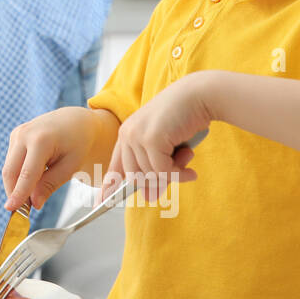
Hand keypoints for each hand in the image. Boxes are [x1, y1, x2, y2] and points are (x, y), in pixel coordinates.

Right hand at [2, 106, 96, 211]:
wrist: (75, 121)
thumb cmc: (78, 142)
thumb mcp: (71, 166)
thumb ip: (50, 184)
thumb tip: (34, 203)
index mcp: (41, 140)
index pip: (26, 174)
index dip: (18, 194)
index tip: (12, 209)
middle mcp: (24, 134)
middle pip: (10, 171)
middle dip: (14, 192)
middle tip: (23, 211)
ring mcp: (17, 133)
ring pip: (9, 168)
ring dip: (16, 184)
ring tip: (33, 194)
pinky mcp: (14, 136)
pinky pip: (11, 162)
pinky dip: (18, 175)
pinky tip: (34, 178)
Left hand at [101, 72, 210, 200]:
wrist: (198, 96)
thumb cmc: (184, 119)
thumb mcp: (166, 146)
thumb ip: (155, 169)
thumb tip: (149, 198)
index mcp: (127, 133)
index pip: (115, 166)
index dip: (109, 186)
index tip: (101, 203)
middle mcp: (127, 134)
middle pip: (134, 176)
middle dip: (157, 183)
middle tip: (179, 178)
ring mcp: (137, 136)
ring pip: (149, 175)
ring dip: (173, 177)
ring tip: (188, 169)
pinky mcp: (151, 140)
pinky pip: (163, 171)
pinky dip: (178, 174)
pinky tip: (190, 170)